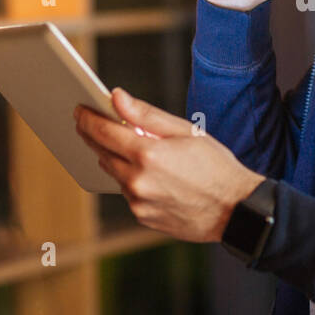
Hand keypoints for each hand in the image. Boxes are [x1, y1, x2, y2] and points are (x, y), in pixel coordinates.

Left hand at [73, 89, 265, 242]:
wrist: (235, 210)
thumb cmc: (216, 166)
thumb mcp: (186, 131)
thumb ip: (146, 115)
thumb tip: (117, 97)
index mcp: (148, 154)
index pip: (103, 131)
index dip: (87, 118)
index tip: (79, 110)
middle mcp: (138, 181)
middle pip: (102, 153)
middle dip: (95, 136)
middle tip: (90, 123)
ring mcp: (138, 202)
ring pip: (114, 175)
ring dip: (115, 159)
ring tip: (126, 147)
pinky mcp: (142, 217)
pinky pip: (128, 194)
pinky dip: (132, 181)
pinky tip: (148, 174)